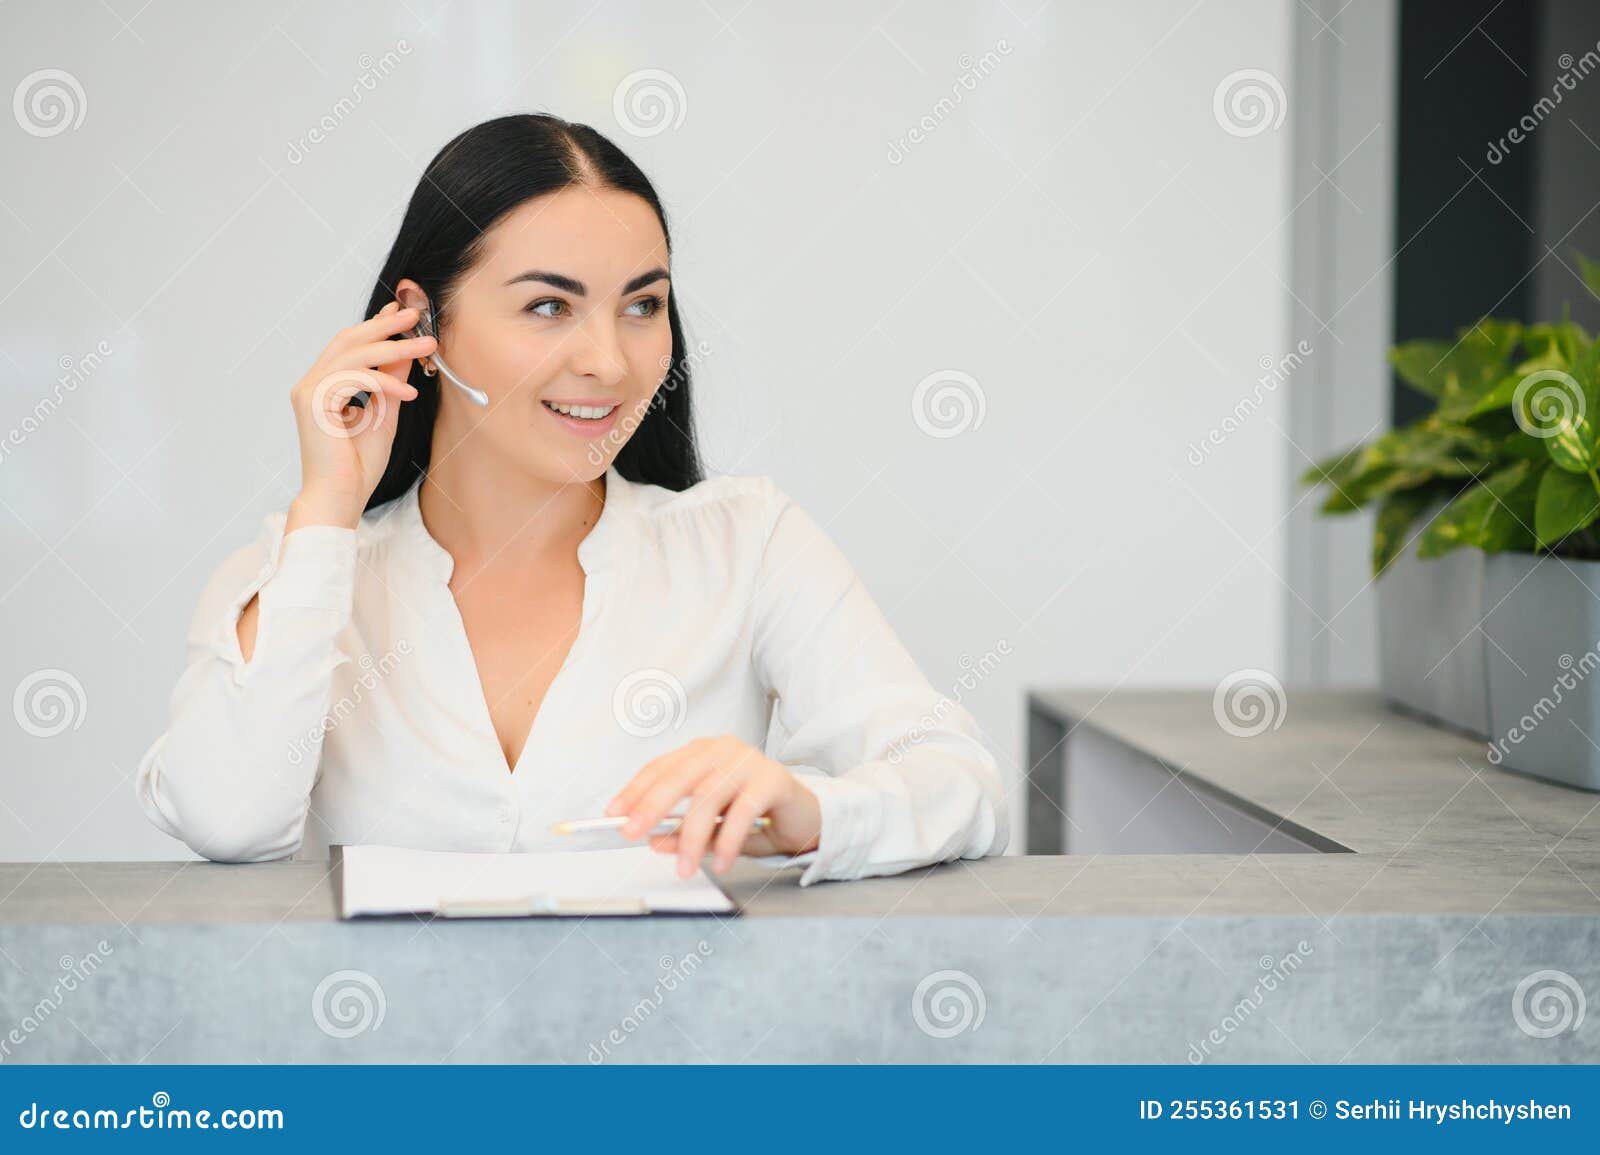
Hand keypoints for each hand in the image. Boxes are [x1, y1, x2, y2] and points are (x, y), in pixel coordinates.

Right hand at [287, 301, 435, 529]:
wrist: (339, 499)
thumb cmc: (357, 467)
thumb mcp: (383, 416)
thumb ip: (390, 384)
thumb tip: (404, 355)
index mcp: (324, 386)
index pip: (349, 345)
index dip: (376, 325)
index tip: (402, 313)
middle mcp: (311, 384)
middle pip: (349, 339)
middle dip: (385, 325)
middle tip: (417, 316)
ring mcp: (309, 391)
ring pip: (354, 354)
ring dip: (394, 348)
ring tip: (426, 346)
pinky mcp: (314, 403)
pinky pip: (356, 378)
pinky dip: (385, 382)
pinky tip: (409, 393)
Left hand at [606, 735, 821, 876]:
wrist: (805, 817)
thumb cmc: (755, 817)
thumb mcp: (712, 829)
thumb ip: (683, 831)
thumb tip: (652, 841)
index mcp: (702, 753)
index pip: (661, 767)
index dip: (635, 789)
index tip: (614, 813)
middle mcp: (723, 749)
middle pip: (679, 776)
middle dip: (652, 807)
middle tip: (632, 834)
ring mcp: (749, 760)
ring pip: (708, 797)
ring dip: (692, 837)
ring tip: (684, 868)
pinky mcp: (774, 778)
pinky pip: (743, 812)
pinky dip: (728, 841)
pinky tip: (720, 862)